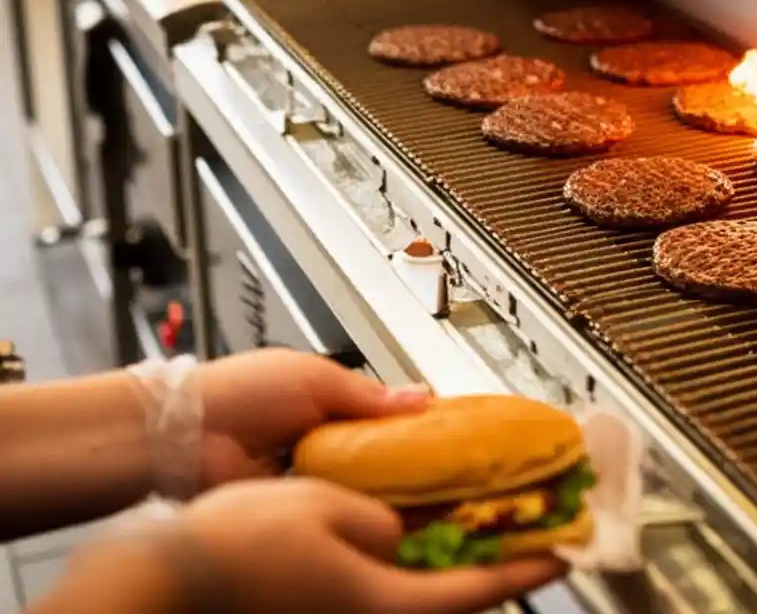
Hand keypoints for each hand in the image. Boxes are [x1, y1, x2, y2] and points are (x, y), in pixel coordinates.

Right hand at [170, 479, 566, 613]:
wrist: (166, 580)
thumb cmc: (237, 547)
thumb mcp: (327, 504)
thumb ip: (383, 517)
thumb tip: (401, 527)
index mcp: (388, 603)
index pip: (484, 587)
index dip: (532, 564)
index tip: (565, 549)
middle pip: (457, 594)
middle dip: (497, 558)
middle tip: (529, 526)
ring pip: (420, 592)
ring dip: (454, 557)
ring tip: (477, 518)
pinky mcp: (321, 611)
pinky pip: (385, 588)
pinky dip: (410, 561)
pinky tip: (409, 529)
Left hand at [195, 349, 429, 487]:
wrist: (183, 437)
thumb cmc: (237, 393)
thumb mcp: (315, 378)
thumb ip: (369, 393)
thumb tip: (421, 396)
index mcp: (324, 397)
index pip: (381, 411)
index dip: (412, 421)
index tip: (445, 432)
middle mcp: (319, 435)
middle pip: (376, 450)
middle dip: (403, 457)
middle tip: (439, 467)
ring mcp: (308, 470)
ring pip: (361, 480)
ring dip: (382, 483)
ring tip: (419, 487)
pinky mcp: (296, 501)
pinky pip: (337, 504)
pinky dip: (356, 505)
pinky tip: (381, 507)